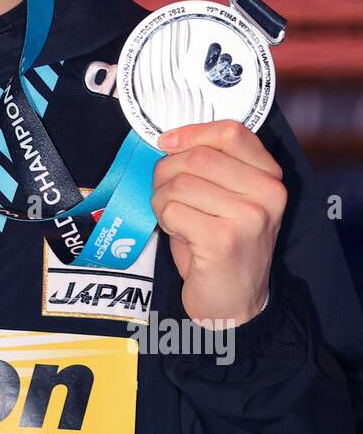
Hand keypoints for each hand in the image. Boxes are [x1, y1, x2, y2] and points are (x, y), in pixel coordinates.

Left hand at [152, 121, 286, 327]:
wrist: (234, 301)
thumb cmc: (222, 245)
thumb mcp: (228, 198)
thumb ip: (213, 165)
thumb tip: (171, 141)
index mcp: (270, 177)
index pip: (230, 132)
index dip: (191, 133)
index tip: (168, 143)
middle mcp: (268, 193)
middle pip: (198, 157)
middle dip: (167, 173)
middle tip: (165, 194)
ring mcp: (249, 217)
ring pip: (180, 184)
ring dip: (163, 200)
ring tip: (175, 218)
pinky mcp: (224, 239)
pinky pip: (173, 210)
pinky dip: (165, 220)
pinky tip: (179, 234)